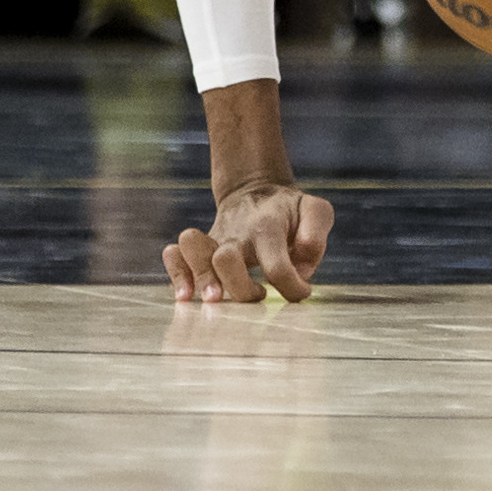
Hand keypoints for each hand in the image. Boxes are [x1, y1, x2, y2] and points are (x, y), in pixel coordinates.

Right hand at [164, 181, 334, 302]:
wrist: (254, 192)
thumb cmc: (290, 210)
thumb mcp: (315, 211)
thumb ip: (315, 235)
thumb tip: (303, 269)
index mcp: (269, 228)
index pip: (277, 266)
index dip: (291, 287)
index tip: (302, 293)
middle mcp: (238, 235)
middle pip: (227, 260)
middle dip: (239, 287)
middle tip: (258, 296)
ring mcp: (215, 242)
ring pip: (197, 255)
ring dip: (202, 280)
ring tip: (214, 299)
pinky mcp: (199, 250)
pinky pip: (175, 257)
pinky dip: (176, 275)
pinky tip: (185, 295)